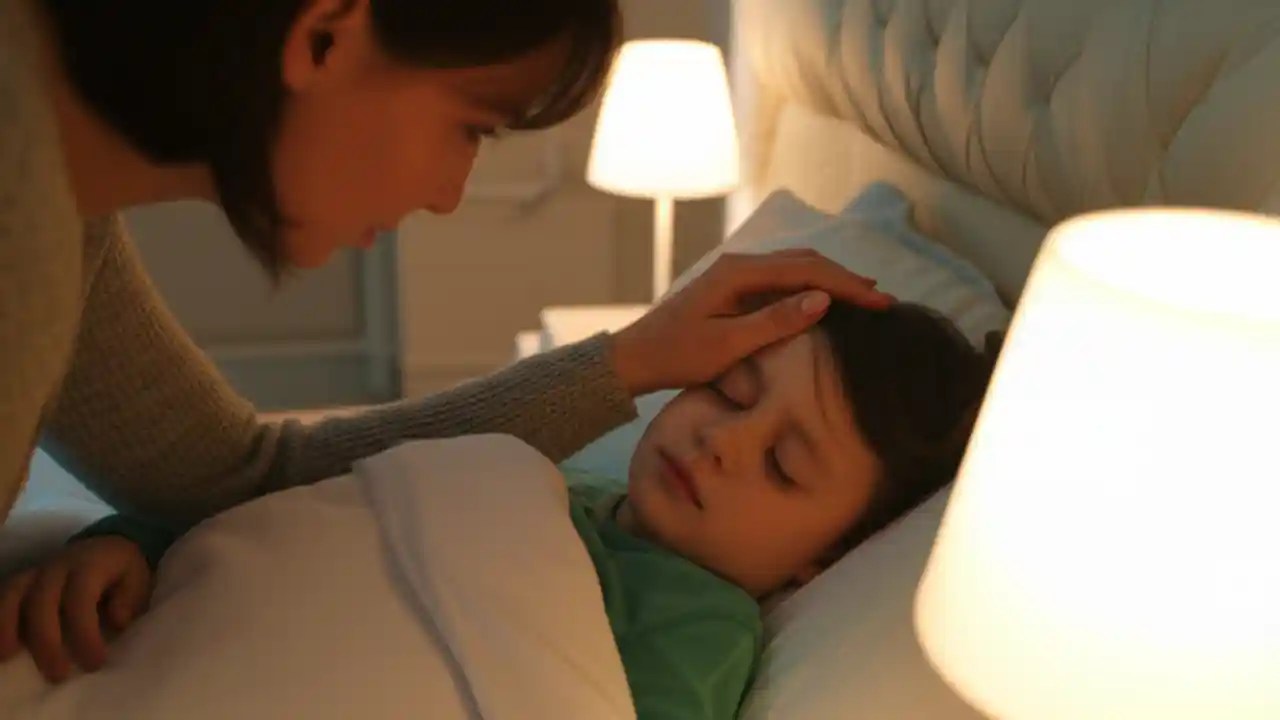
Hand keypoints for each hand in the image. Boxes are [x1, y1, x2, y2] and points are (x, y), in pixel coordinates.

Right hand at [0, 535, 152, 682]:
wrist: (109, 543)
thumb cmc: (124, 570)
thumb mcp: (138, 581)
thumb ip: (129, 600)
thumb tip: (117, 621)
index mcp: (89, 565)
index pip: (80, 600)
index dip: (85, 633)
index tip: (95, 663)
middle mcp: (58, 567)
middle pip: (41, 602)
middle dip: (47, 642)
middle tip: (57, 675)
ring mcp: (36, 572)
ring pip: (13, 595)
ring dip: (6, 627)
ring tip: (6, 658)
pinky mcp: (23, 581)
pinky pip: (5, 597)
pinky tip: (0, 645)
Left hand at [611, 250, 894, 394]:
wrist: (636, 358)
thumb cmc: (677, 355)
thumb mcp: (728, 345)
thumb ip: (775, 321)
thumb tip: (822, 300)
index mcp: (739, 273)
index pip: (807, 271)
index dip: (847, 284)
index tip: (881, 301)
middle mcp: (740, 265)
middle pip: (805, 262)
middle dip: (845, 278)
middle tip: (882, 299)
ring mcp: (736, 275)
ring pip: (795, 268)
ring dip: (830, 280)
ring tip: (864, 295)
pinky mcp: (734, 289)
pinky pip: (781, 280)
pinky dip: (810, 287)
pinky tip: (825, 300)